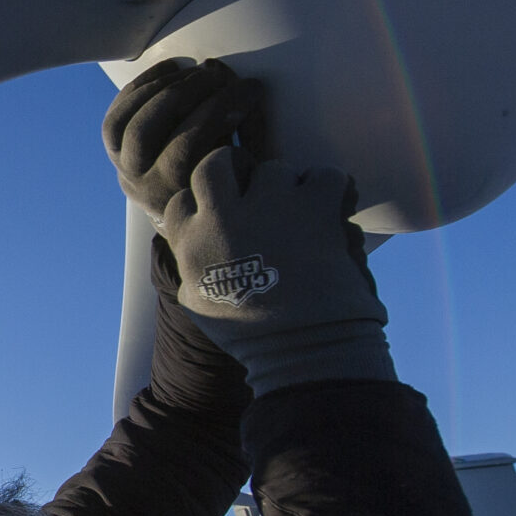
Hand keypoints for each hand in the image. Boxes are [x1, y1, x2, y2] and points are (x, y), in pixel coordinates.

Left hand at [103, 57, 263, 223]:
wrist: (185, 200)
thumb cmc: (224, 180)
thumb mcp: (243, 171)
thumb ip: (247, 137)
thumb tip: (244, 89)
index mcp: (173, 195)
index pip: (186, 149)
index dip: (219, 110)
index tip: (250, 88)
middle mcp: (140, 183)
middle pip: (146, 132)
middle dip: (184, 94)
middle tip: (220, 75)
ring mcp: (122, 164)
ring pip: (124, 121)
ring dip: (162, 87)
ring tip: (199, 71)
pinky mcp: (112, 144)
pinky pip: (118, 109)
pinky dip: (145, 82)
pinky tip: (175, 68)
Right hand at [161, 149, 393, 396]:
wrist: (306, 352)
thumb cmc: (254, 338)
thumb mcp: (200, 304)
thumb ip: (191, 267)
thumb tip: (187, 246)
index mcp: (191, 243)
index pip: (182, 198)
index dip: (206, 202)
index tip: (227, 216)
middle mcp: (222, 218)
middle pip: (216, 163)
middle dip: (237, 171)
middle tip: (260, 191)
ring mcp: (267, 207)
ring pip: (274, 168)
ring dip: (291, 188)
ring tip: (304, 214)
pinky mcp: (312, 207)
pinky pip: (325, 175)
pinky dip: (333, 191)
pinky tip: (333, 213)